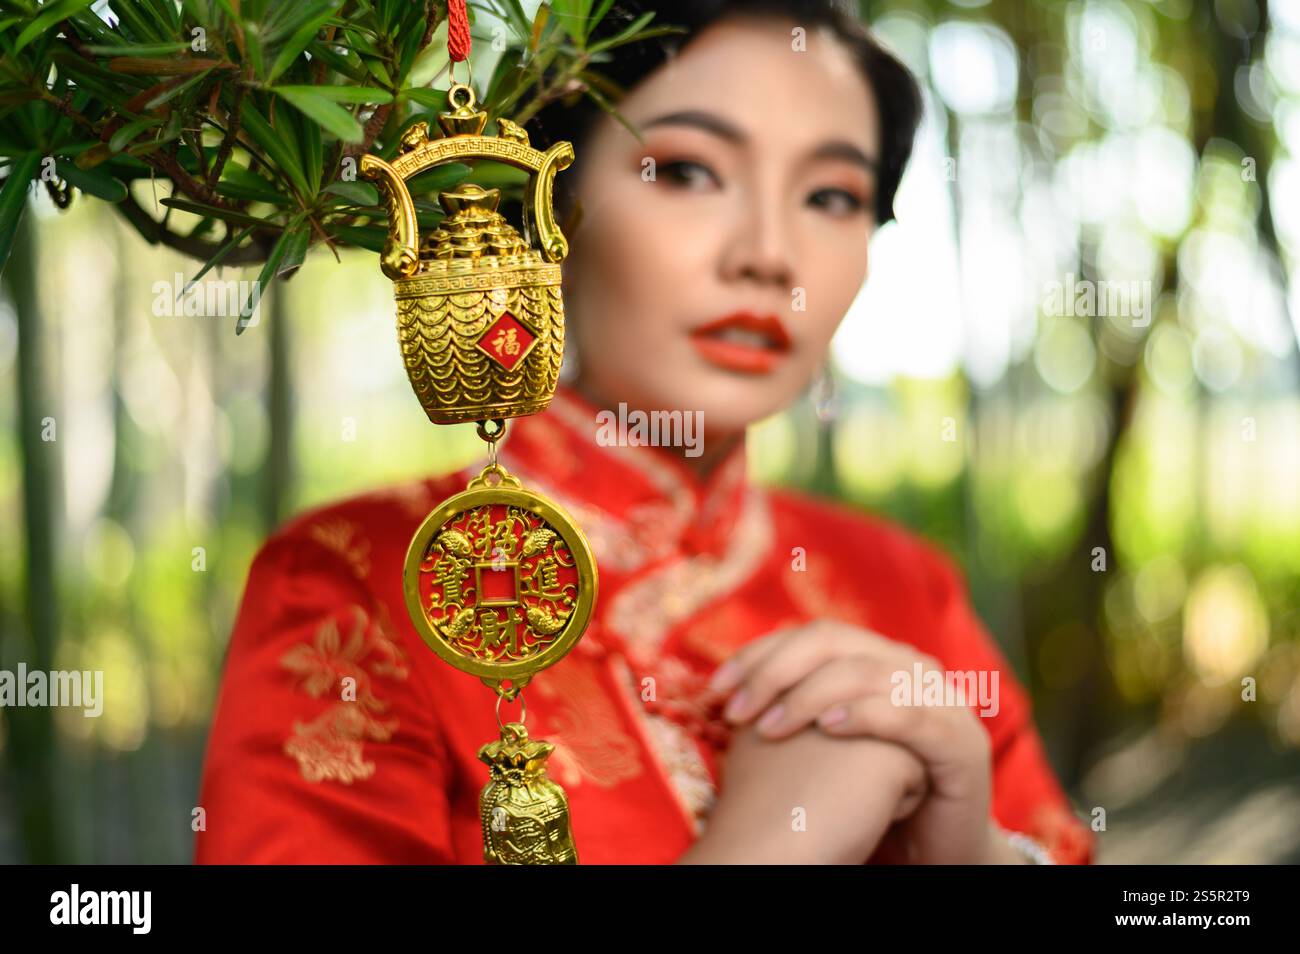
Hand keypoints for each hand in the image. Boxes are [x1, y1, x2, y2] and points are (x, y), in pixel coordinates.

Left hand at [709, 620, 1011, 863]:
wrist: (939, 848)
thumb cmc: (875, 793)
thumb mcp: (828, 744)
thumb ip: (794, 707)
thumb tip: (727, 686)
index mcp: (881, 658)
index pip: (813, 634)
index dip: (761, 653)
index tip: (715, 688)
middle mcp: (912, 666)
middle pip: (835, 641)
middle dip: (775, 670)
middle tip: (735, 709)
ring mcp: (942, 699)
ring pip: (866, 671)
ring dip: (809, 695)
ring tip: (769, 726)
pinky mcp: (961, 742)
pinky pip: (908, 714)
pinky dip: (864, 715)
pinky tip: (828, 728)